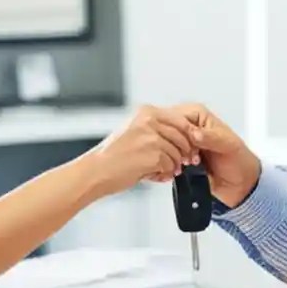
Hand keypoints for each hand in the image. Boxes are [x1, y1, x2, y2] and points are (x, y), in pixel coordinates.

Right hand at [81, 105, 199, 196]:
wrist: (96, 171)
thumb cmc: (113, 155)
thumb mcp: (134, 131)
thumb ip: (156, 129)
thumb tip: (182, 136)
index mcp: (146, 113)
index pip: (181, 120)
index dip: (189, 136)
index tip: (190, 147)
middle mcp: (149, 121)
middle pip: (183, 136)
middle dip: (185, 152)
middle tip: (183, 162)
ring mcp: (151, 137)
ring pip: (178, 153)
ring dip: (173, 165)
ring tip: (161, 170)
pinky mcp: (153, 155)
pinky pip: (170, 165)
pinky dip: (165, 173)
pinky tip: (154, 175)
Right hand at [174, 104, 261, 208]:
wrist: (238, 183)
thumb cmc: (238, 160)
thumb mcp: (228, 145)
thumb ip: (210, 137)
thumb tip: (194, 133)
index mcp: (197, 115)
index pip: (174, 117)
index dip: (178, 132)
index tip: (191, 145)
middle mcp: (187, 126)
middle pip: (165, 131)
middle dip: (175, 146)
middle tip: (189, 157)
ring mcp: (180, 143)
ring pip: (163, 146)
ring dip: (172, 158)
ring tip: (189, 164)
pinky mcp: (177, 158)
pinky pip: (165, 159)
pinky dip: (170, 166)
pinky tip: (181, 170)